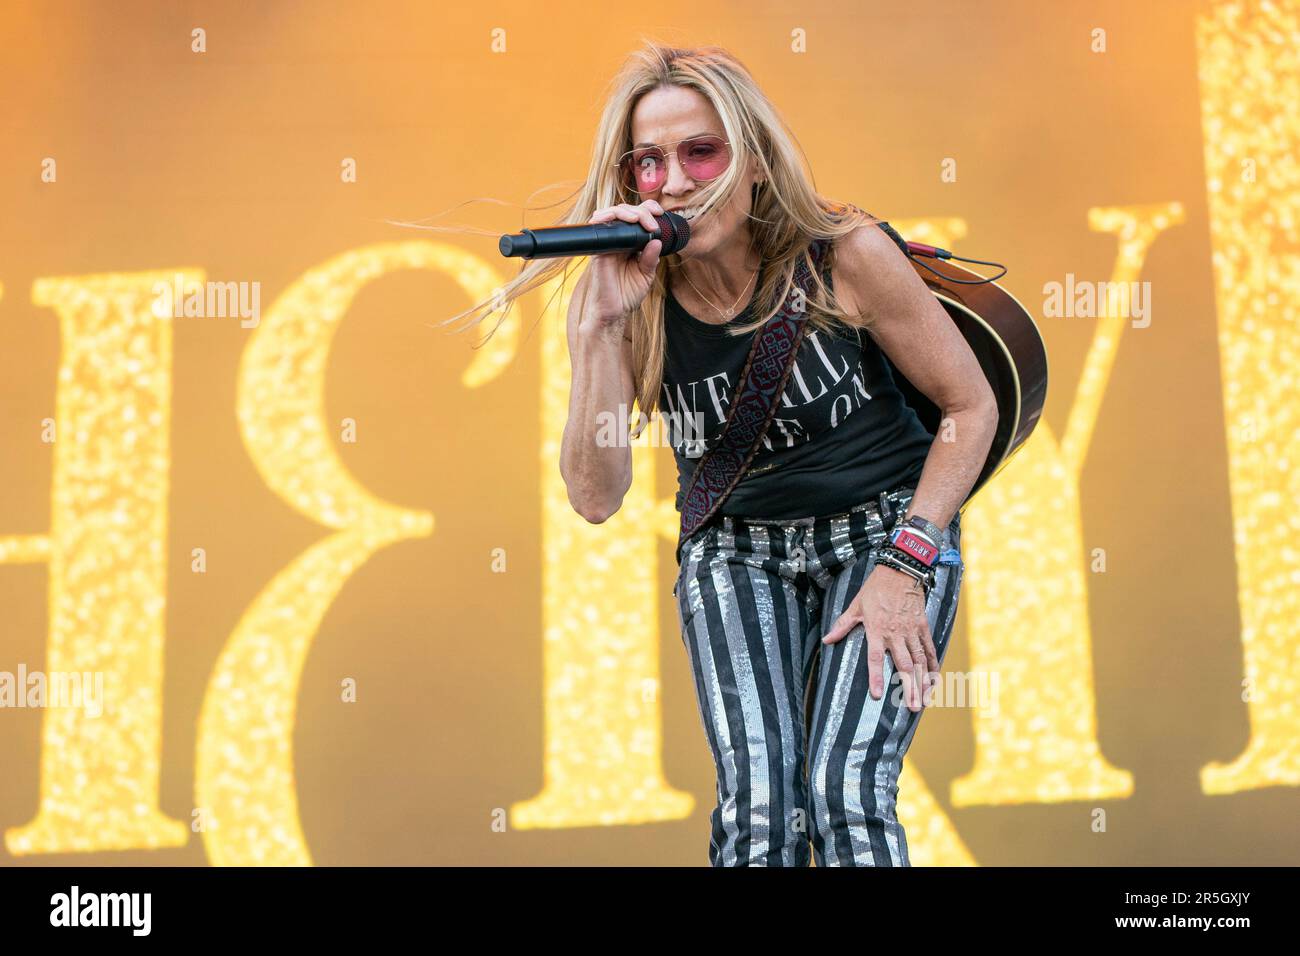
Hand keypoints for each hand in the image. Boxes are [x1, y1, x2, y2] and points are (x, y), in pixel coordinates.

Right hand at [581, 199, 665, 327]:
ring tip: (639, 219)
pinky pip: (600, 227)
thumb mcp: (646, 274)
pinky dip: (608, 218)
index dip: (648, 210)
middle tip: (653, 222)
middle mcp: (617, 240)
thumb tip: (658, 240)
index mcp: (630, 243)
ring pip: (612, 214)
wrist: (614, 311)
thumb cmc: (628, 293)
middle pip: (625, 211)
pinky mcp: (599, 249)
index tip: (660, 212)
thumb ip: (652, 258)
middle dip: (641, 211)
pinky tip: (624, 221)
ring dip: (626, 211)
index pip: (636, 218)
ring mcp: (606, 243)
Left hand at [821, 563, 938, 712]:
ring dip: (923, 682)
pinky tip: (935, 680)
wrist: (900, 570)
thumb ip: (843, 625)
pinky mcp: (922, 626)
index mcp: (876, 629)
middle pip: (903, 665)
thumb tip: (827, 640)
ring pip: (919, 661)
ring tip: (925, 700)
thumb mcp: (856, 606)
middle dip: (909, 688)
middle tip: (913, 707)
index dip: (876, 677)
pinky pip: (929, 648)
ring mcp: (911, 630)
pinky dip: (933, 665)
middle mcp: (895, 633)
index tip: (877, 695)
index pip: (875, 658)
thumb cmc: (875, 588)